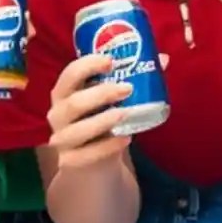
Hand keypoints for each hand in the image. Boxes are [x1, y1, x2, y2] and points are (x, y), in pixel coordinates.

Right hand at [46, 55, 133, 171]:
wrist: (94, 163)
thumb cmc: (101, 123)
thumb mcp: (112, 102)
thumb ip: (133, 80)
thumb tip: (163, 59)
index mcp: (64, 93)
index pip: (69, 74)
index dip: (87, 65)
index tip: (111, 60)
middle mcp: (57, 114)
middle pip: (73, 102)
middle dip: (101, 94)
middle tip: (127, 88)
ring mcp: (61, 139)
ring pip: (78, 130)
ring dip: (102, 120)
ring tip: (125, 113)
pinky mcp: (69, 161)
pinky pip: (86, 154)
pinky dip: (107, 146)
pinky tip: (126, 139)